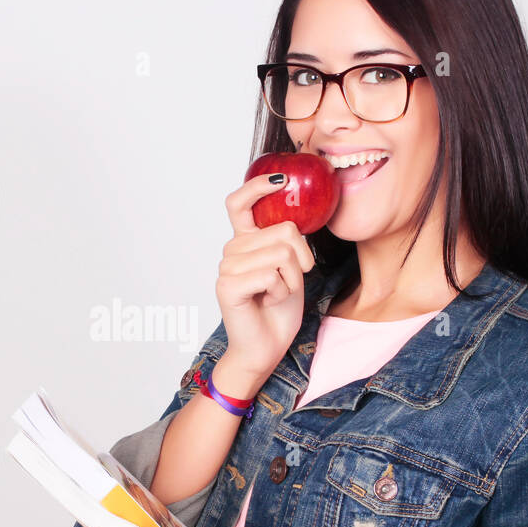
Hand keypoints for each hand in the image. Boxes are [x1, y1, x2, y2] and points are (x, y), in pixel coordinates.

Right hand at [216, 175, 316, 380]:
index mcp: (245, 241)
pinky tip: (268, 302)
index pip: (240, 202)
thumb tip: (294, 218)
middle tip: (290, 282)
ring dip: (291, 279)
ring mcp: (226, 266)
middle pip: (284, 231)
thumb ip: (287, 241)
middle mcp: (231, 249)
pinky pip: (271, 275)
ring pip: (281, 253)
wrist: (266, 347)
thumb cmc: (279, 309)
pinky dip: (280, 292)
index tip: (281, 179)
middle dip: (301, 259)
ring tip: (277, 294)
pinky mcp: (227, 285)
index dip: (258, 186)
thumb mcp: (291, 268)